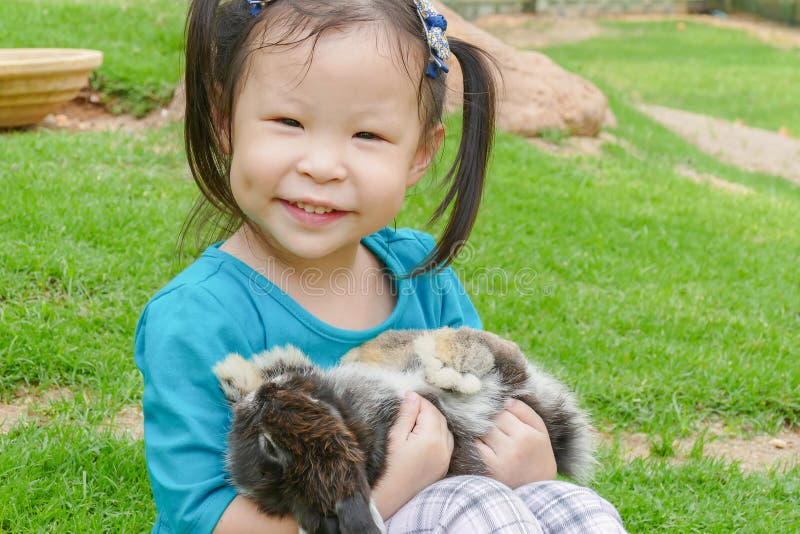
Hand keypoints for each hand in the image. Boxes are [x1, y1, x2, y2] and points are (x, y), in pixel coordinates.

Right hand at [371, 392, 453, 517]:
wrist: (389, 498)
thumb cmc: (387, 467)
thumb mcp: (394, 437)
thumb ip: (407, 415)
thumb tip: (413, 396)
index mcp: (432, 439)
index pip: (430, 409)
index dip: (418, 401)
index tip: (406, 396)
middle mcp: (444, 449)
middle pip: (440, 419)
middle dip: (427, 410)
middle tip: (410, 407)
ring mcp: (445, 460)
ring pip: (446, 431)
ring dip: (434, 422)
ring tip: (416, 420)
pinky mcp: (442, 469)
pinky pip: (447, 445)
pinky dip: (439, 435)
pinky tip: (424, 435)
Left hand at [475, 399, 556, 487]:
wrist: (535, 489)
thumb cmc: (538, 455)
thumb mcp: (540, 431)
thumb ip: (524, 411)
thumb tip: (504, 399)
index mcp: (527, 435)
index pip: (502, 410)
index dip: (498, 409)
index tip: (497, 412)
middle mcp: (512, 448)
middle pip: (490, 420)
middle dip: (487, 418)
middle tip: (487, 420)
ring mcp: (497, 460)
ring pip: (479, 431)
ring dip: (478, 428)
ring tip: (482, 431)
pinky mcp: (486, 469)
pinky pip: (473, 446)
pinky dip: (474, 441)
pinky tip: (480, 443)